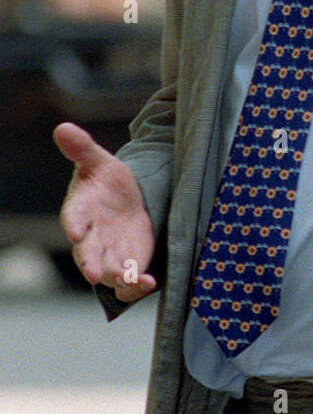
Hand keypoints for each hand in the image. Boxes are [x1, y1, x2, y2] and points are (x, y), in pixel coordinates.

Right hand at [53, 121, 157, 303]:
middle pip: (87, 254)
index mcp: (80, 209)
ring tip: (131, 279)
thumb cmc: (107, 181)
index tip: (74, 231)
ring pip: (109, 272)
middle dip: (91, 264)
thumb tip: (62, 128)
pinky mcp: (129, 263)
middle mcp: (91, 237)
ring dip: (119, 278)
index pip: (73, 216)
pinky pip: (129, 280)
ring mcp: (110, 253)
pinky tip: (149, 282)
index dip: (73, 223)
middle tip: (94, 273)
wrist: (128, 198)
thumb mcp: (99, 161)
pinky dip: (136, 285)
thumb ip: (82, 148)